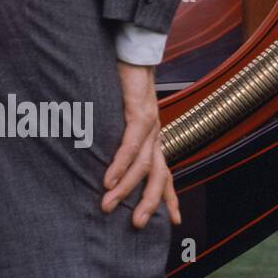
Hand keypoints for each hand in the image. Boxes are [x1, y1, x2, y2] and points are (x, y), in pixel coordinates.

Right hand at [103, 60, 181, 228]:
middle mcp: (157, 134)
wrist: (132, 51)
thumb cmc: (122, 86)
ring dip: (126, 187)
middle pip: (159, 175)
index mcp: (154, 139)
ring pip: (144, 163)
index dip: (169, 198)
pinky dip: (120, 162)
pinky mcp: (141, 111)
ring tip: (108, 205)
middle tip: (138, 226)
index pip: (165, 173)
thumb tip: (102, 167)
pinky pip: (132, 142)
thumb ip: (119, 142)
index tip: (176, 223)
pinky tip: (109, 178)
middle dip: (150, 203)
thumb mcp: (121, 120)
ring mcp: (151, 123)